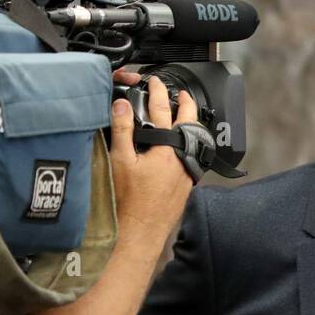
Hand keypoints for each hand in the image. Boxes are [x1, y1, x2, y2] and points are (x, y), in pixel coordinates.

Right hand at [108, 71, 196, 237]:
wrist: (141, 232)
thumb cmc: (130, 203)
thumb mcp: (120, 160)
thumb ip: (122, 129)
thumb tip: (121, 105)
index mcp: (167, 148)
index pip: (164, 110)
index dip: (158, 92)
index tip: (154, 82)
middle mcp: (182, 158)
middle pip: (190, 123)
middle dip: (186, 104)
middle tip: (181, 94)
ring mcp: (187, 172)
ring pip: (194, 141)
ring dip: (189, 124)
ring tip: (184, 116)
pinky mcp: (187, 184)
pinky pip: (192, 157)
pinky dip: (187, 144)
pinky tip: (180, 147)